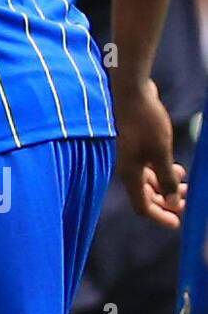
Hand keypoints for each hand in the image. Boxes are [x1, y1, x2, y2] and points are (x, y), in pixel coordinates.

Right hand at [113, 77, 186, 226]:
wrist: (130, 90)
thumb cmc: (145, 121)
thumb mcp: (161, 152)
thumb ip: (167, 179)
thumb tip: (174, 203)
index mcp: (130, 173)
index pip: (142, 206)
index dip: (160, 216)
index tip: (178, 223)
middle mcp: (127, 168)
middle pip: (145, 195)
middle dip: (166, 201)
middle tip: (186, 201)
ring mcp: (130, 156)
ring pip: (148, 180)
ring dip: (166, 185)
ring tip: (185, 181)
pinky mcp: (134, 144)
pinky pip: (147, 166)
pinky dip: (161, 171)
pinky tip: (174, 166)